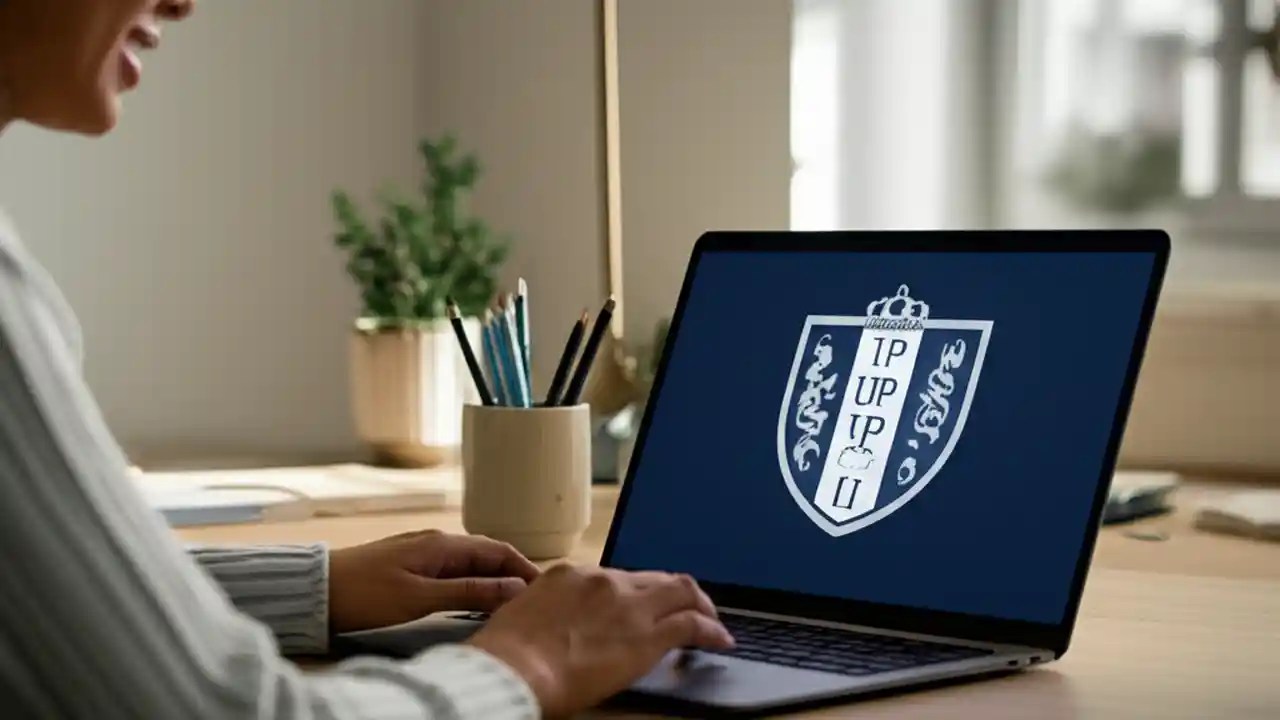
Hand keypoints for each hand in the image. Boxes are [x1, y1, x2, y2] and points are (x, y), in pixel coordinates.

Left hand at [328, 530, 539, 633]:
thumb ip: (469, 591)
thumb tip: (514, 587)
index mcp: (443, 544)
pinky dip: (472, 584)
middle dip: (513, 574)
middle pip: (488, 555)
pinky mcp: (410, 565)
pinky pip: (453, 571)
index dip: (524, 568)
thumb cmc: (364, 594)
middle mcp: (437, 542)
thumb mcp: (421, 597)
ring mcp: (422, 552)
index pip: (499, 550)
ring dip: (493, 580)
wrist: (315, 590)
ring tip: (511, 605)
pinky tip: (475, 602)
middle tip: (533, 601)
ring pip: (471, 564)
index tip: (544, 590)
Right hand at [468, 565, 733, 717]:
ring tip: (710, 621)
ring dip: (700, 605)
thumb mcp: (521, 616)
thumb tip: (553, 628)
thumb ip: (547, 612)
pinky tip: (720, 641)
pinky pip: (692, 624)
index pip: (617, 578)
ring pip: (682, 591)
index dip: (635, 593)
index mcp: (571, 574)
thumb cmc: (507, 653)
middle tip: (687, 609)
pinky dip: (711, 630)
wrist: (514, 666)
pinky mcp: (647, 635)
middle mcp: (605, 581)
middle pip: (653, 578)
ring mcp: (629, 605)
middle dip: (674, 593)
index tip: (639, 607)